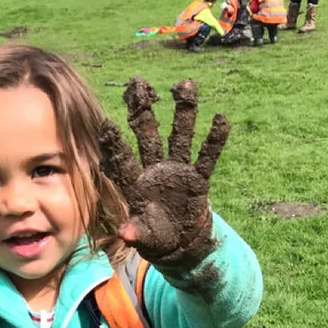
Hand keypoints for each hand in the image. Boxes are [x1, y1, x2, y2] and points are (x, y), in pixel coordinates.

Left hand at [99, 77, 229, 274]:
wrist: (179, 242)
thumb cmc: (154, 236)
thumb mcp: (144, 235)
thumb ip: (136, 231)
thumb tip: (125, 234)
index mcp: (135, 182)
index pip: (122, 159)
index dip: (115, 143)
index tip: (107, 124)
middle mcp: (155, 169)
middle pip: (148, 135)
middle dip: (143, 112)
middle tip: (139, 84)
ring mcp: (177, 170)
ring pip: (180, 136)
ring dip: (183, 113)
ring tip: (185, 86)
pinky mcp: (198, 178)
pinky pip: (207, 157)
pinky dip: (214, 140)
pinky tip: (220, 119)